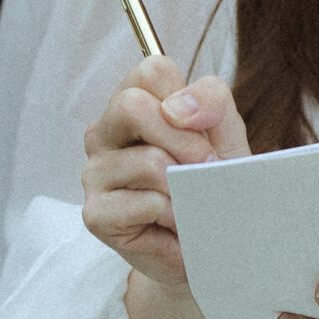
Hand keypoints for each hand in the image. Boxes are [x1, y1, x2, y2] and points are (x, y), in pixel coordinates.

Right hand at [82, 55, 248, 318]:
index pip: (151, 69)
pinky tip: (175, 226)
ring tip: (191, 204)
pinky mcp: (96, 214)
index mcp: (132, 104)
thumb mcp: (224, 135)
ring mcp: (94, 174)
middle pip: (132, 105)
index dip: (188, 98)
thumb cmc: (212, 187)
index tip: (204, 131)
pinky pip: (149, 203)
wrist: (208, 249)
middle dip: (185, 141)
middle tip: (206, 169)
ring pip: (148, 162)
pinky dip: (177, 217)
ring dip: (187, 188)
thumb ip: (211, 103)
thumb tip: (178, 108)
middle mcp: (103, 134)